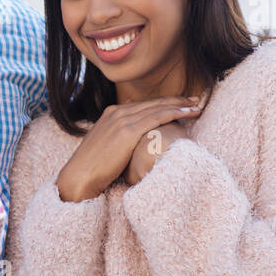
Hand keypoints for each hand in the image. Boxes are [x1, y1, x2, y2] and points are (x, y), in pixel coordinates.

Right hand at [55, 96, 201, 201]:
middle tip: (194, 99)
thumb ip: (118, 137)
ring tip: (197, 105)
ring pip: (158, 107)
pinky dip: (175, 112)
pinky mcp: (128, 130)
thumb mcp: (105, 146)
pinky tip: (189, 112)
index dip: (163, 103)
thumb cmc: (93, 168)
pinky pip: (157, 117)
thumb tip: (130, 141)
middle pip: (153, 102)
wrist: (79, 176)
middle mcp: (116, 112)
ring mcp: (122, 119)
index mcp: (111, 113)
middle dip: (175, 100)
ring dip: (180, 104)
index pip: (143, 104)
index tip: (179, 103)